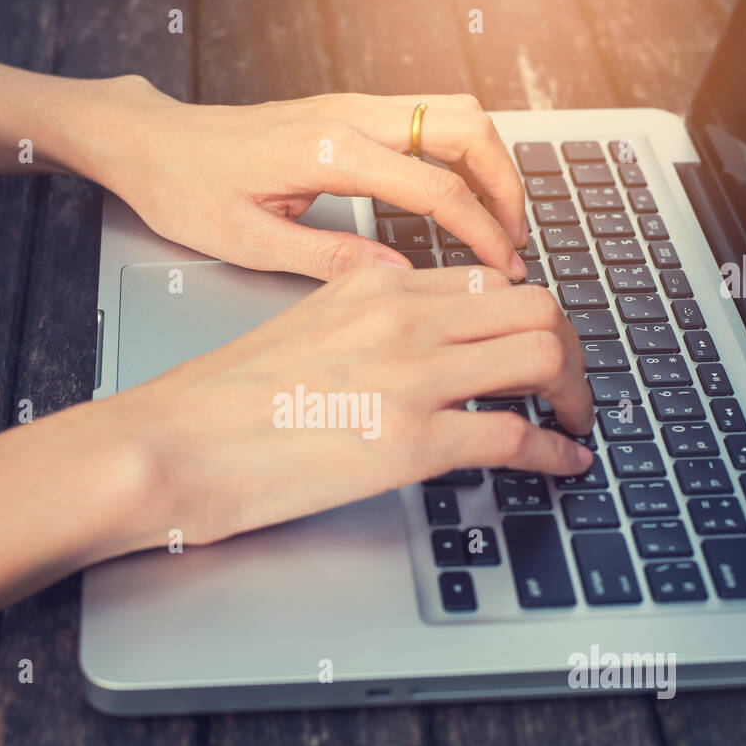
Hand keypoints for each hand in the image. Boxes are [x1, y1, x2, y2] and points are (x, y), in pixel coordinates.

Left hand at [65, 77, 529, 281]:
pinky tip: (461, 196)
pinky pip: (426, 117)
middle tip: (515, 243)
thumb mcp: (250, 242)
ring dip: (488, 163)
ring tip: (498, 221)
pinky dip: (460, 153)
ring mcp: (349, 106)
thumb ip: (330, 258)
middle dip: (504, 184)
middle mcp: (346, 116)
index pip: (433, 184)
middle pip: (463, 127)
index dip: (479, 229)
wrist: (150, 143)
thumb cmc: (186, 190)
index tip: (505, 268)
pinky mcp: (347, 111)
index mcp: (326, 151)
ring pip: (452, 112)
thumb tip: (397, 273)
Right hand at [101, 266, 591, 550]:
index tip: (536, 346)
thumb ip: (362, 317)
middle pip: (534, 308)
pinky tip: (562, 464)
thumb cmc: (219, 399)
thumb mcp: (298, 326)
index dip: (529, 316)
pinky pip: (516, 436)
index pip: (487, 281)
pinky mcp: (410, 443)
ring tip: (574, 421)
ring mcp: (410, 378)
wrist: (170, 444)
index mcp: (373, 288)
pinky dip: (555, 452)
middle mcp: (402, 319)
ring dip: (575, 393)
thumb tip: (410, 329)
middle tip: (570, 386)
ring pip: (542, 356)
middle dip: (570, 349)